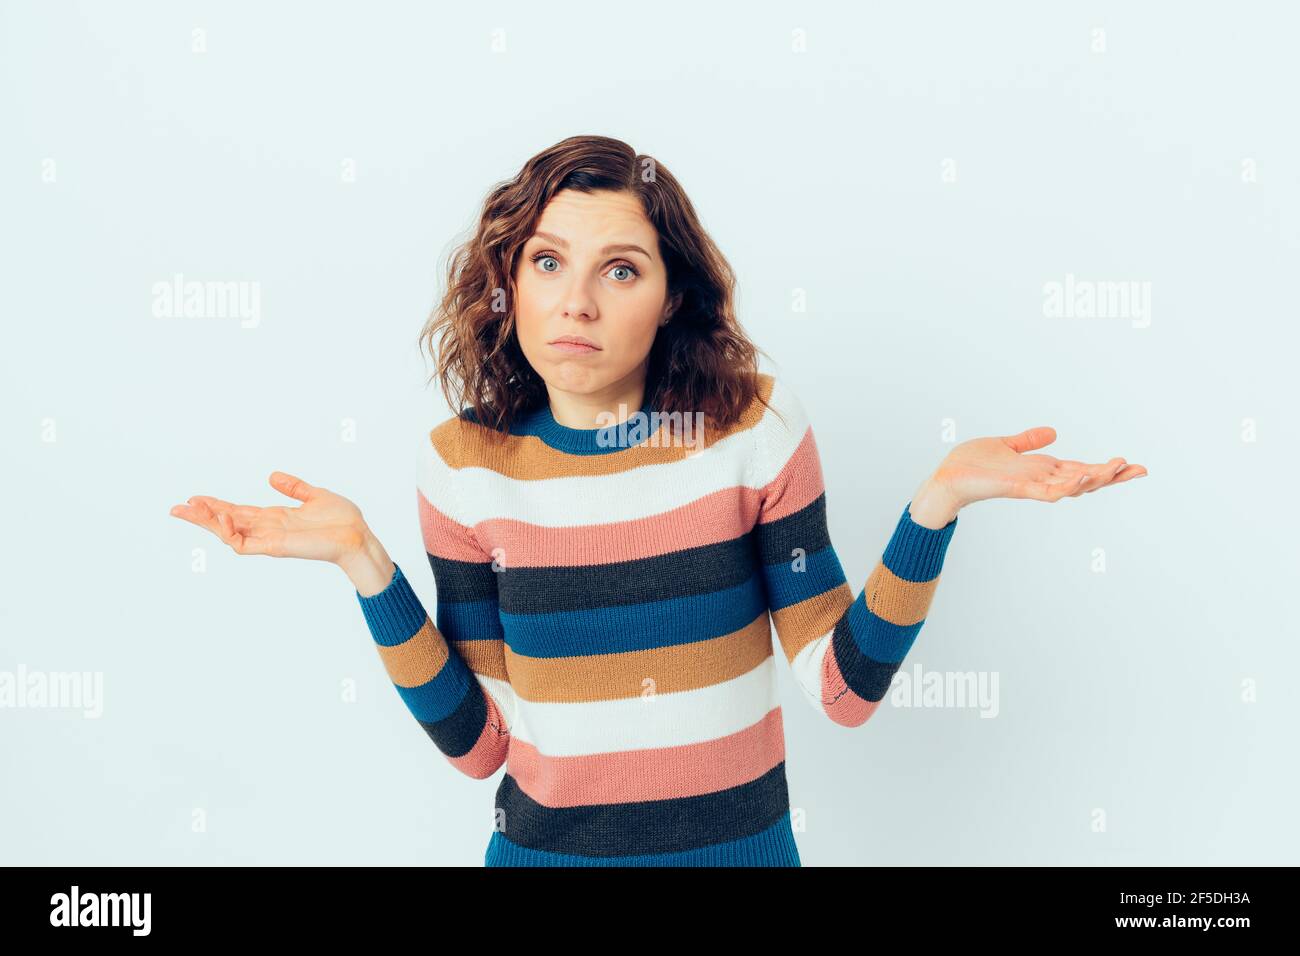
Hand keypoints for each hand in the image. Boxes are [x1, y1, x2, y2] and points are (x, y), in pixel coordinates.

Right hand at [168, 471, 370, 563]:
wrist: (358, 536)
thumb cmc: (342, 521)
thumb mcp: (314, 496)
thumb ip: (293, 487)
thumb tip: (271, 476)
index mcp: (275, 518)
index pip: (238, 512)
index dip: (216, 506)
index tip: (194, 498)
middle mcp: (268, 529)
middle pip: (226, 523)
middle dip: (201, 516)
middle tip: (176, 508)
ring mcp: (270, 540)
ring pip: (229, 534)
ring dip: (209, 523)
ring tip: (190, 510)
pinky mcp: (276, 547)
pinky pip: (245, 545)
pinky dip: (230, 534)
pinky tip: (221, 520)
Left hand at [919, 427, 1146, 519]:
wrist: (947, 476)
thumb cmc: (972, 464)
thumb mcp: (1006, 445)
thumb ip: (1029, 441)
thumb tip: (1053, 432)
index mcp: (1042, 470)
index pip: (1081, 469)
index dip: (1106, 468)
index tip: (1132, 463)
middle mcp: (1041, 480)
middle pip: (1085, 480)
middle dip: (1112, 476)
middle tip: (1140, 470)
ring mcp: (1032, 486)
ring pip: (1072, 486)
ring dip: (1096, 479)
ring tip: (1118, 468)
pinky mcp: (1018, 489)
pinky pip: (1048, 491)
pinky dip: (1066, 486)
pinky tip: (1082, 477)